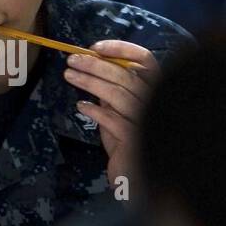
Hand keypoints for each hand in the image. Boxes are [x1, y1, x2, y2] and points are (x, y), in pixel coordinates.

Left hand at [63, 40, 158, 186]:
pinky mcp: (136, 141)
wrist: (133, 177)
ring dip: (91, 83)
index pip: (146, 60)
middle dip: (96, 64)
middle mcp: (156, 103)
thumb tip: (92, 66)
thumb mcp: (119, 111)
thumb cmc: (125, 141)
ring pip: (119, 95)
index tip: (96, 47)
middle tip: (72, 60)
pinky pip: (115, 122)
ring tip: (69, 76)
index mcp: (156, 90)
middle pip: (127, 75)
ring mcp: (148, 122)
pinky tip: (81, 106)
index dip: (122, 49)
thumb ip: (113, 91)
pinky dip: (96, 112)